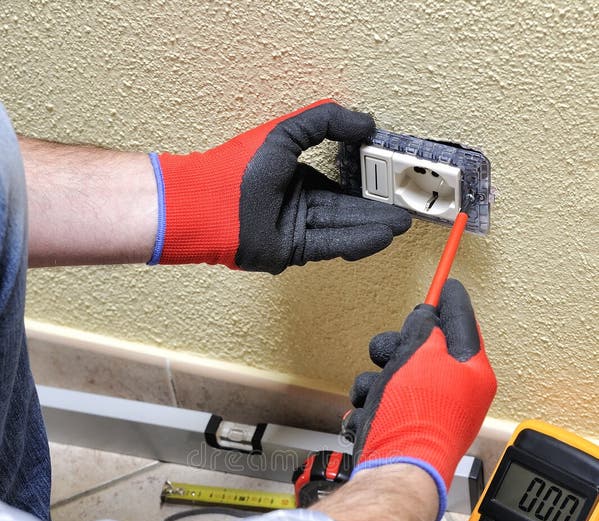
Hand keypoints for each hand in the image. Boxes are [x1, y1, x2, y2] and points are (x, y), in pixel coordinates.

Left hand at [149, 100, 410, 272]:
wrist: (211, 204)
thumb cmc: (239, 167)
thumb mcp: (286, 132)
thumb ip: (326, 121)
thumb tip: (365, 122)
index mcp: (293, 175)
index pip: (335, 181)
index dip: (361, 183)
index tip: (385, 181)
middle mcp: (295, 203)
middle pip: (343, 207)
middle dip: (375, 210)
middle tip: (404, 209)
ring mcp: (294, 229)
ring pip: (341, 227)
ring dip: (371, 227)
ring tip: (400, 225)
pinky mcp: (292, 251)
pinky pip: (330, 244)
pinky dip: (355, 241)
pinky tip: (378, 237)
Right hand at [343, 279, 496, 520]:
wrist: (395, 470)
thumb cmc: (416, 418)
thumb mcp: (422, 355)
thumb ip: (425, 328)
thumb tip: (426, 316)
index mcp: (472, 374)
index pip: (464, 324)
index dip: (449, 303)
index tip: (444, 285)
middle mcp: (456, 394)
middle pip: (424, 351)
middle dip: (397, 348)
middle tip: (388, 352)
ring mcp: (430, 414)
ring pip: (396, 377)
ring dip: (375, 380)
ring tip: (371, 393)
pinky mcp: (404, 429)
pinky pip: (383, 404)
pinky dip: (370, 406)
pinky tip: (365, 414)